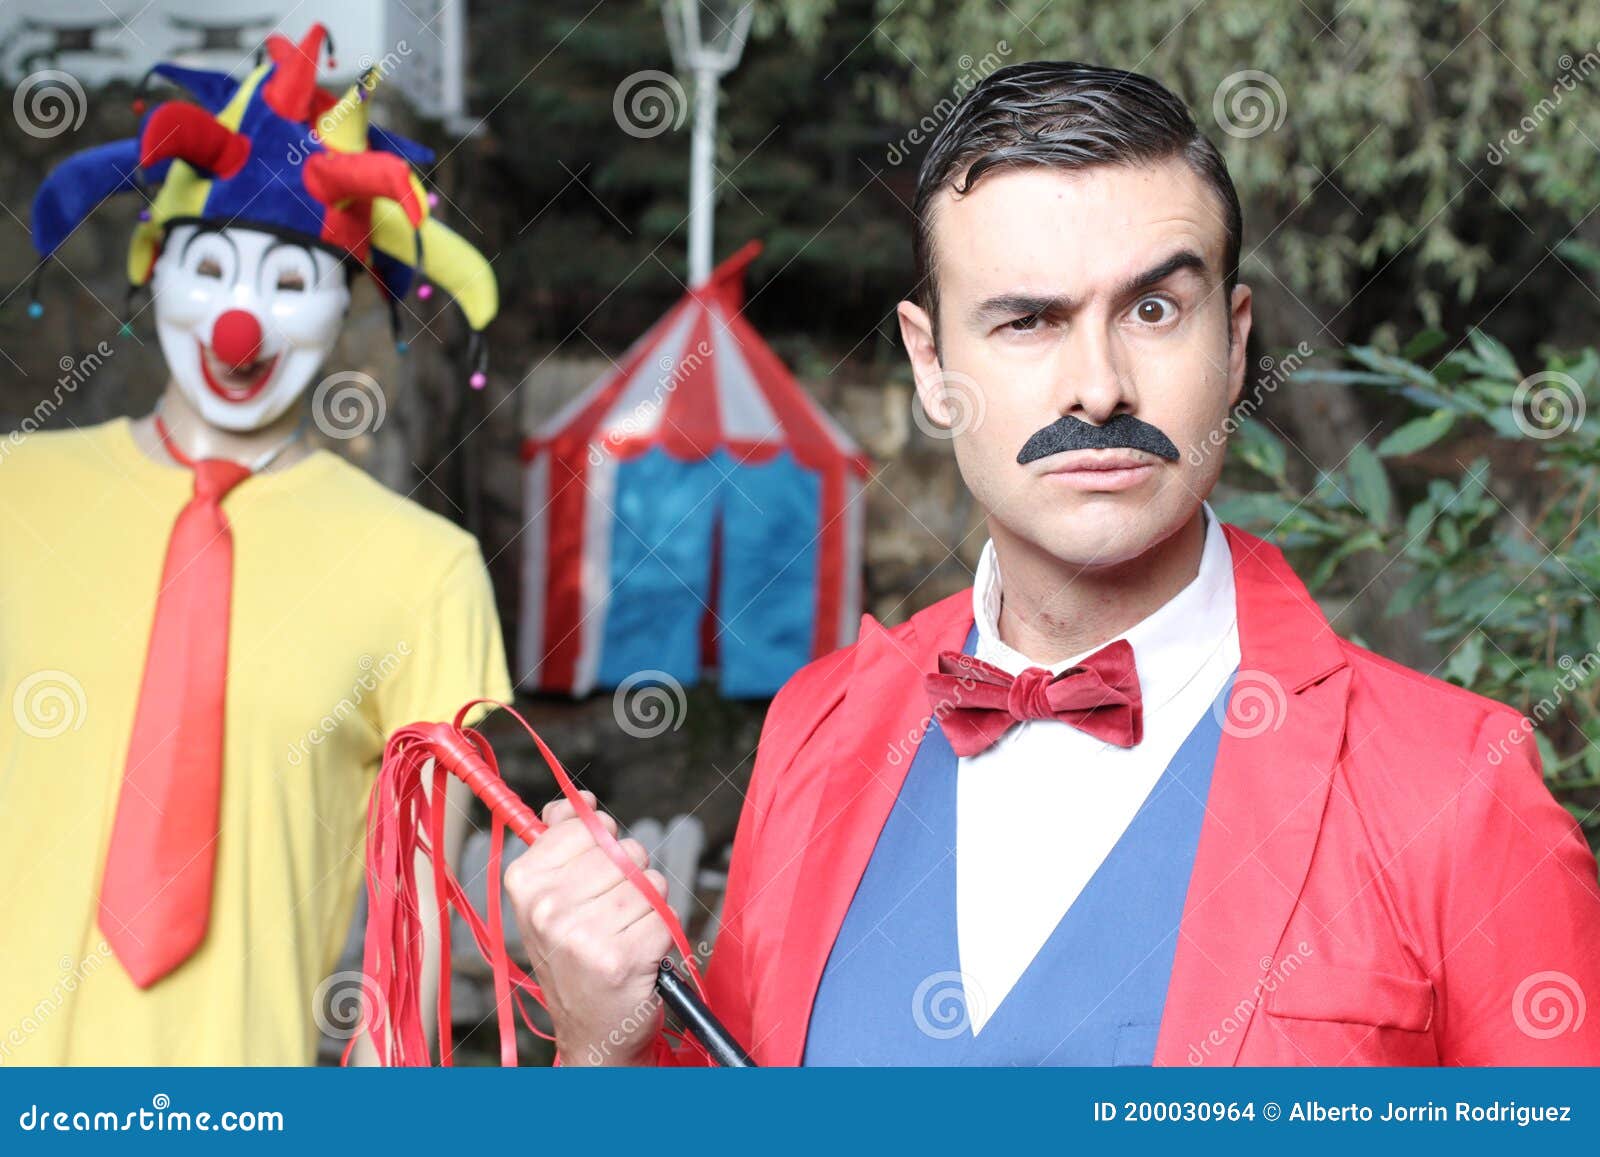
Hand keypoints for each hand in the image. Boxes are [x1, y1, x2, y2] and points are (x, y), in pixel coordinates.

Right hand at [504, 791, 671, 1065]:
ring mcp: (582, 935)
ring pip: (648, 881)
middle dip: (630, 877)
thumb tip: (580, 800)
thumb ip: (562, 840)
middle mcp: (547, 908)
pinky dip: (660, 932)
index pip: (588, 825)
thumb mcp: (551, 897)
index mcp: (524, 882)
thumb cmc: (575, 958)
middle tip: (610, 915)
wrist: (591, 1031)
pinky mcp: (621, 958)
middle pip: (624, 850)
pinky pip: (663, 914)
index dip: (603, 845)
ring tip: (624, 934)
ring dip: (647, 906)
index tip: (593, 876)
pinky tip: (638, 955)